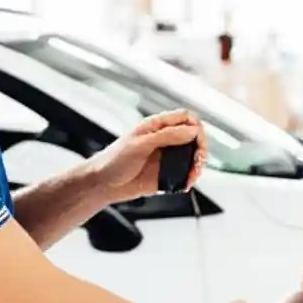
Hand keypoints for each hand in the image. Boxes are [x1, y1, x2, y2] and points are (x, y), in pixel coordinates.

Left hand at [89, 109, 208, 203]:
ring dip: (196, 166)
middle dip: (200, 149)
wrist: (102, 184)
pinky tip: (184, 185)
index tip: (198, 142)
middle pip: (194, 138)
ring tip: (191, 177)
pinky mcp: (165, 174)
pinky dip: (188, 179)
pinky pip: (183, 174)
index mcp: (157, 126)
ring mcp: (165, 157)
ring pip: (191, 157)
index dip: (196, 127)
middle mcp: (164, 140)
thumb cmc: (115, 160)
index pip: (186, 118)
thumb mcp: (141, 144)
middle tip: (197, 163)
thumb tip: (193, 131)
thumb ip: (167, 136)